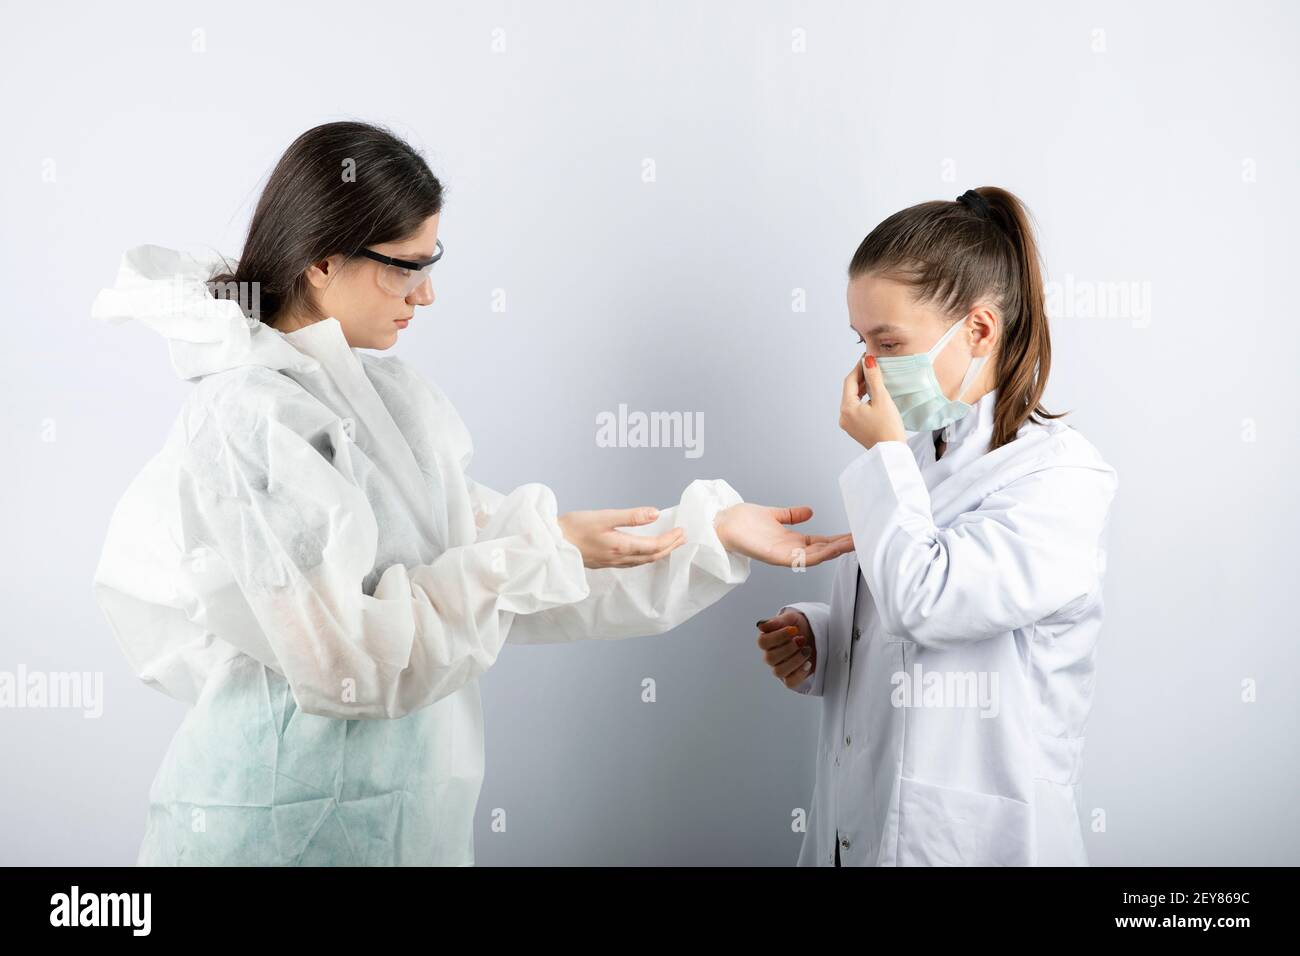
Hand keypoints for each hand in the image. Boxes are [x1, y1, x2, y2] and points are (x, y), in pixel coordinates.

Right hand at [558, 507, 684, 568]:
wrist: (550, 543)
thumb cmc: (573, 527)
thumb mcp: (604, 516)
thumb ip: (631, 516)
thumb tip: (655, 513)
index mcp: (621, 546)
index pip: (654, 546)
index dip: (670, 539)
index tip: (681, 530)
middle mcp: (618, 558)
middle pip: (652, 556)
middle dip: (670, 547)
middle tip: (682, 538)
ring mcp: (611, 563)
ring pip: (643, 561)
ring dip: (659, 553)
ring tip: (670, 544)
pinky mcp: (604, 562)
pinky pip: (632, 563)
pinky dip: (645, 557)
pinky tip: (644, 551)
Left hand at [713, 503, 852, 567]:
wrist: (721, 523)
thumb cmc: (742, 521)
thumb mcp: (774, 515)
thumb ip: (791, 515)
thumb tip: (809, 511)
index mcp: (791, 542)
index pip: (821, 542)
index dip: (838, 540)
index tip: (856, 534)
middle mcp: (790, 550)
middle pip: (823, 551)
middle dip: (843, 546)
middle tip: (865, 540)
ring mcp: (784, 555)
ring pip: (817, 556)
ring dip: (836, 550)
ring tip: (855, 544)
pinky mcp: (776, 557)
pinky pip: (801, 558)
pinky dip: (819, 554)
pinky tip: (832, 549)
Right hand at [756, 611, 814, 688]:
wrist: (816, 635)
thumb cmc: (800, 626)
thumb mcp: (791, 618)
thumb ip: (777, 621)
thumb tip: (760, 625)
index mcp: (767, 640)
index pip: (763, 642)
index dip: (778, 636)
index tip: (794, 629)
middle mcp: (770, 656)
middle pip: (770, 658)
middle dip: (789, 648)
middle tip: (801, 639)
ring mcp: (780, 668)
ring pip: (778, 671)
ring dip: (795, 661)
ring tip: (807, 650)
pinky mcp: (792, 678)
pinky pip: (790, 682)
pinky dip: (800, 673)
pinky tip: (808, 663)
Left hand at [839, 353, 905, 449]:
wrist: (893, 453)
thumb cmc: (889, 427)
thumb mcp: (882, 399)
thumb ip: (874, 378)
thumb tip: (868, 361)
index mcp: (847, 408)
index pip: (850, 381)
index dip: (858, 368)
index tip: (867, 358)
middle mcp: (844, 416)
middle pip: (850, 390)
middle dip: (861, 377)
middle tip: (872, 366)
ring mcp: (848, 424)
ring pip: (853, 399)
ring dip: (862, 388)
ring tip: (874, 378)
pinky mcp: (855, 429)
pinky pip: (856, 408)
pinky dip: (863, 399)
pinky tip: (873, 395)